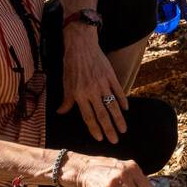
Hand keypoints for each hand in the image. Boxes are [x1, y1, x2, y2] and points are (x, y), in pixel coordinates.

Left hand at [58, 27, 127, 143]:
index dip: (94, 128)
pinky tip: (126, 109)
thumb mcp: (66, 82)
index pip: (88, 116)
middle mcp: (92, 91)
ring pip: (112, 105)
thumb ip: (67, 99)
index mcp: (79, 94)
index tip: (100, 138)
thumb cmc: (71, 64)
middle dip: (109, 129)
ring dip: (118, 119)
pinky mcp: (110, 76)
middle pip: (102, 114)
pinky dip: (122, 101)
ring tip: (123, 130)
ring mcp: (103, 84)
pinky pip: (118, 91)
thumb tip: (61, 112)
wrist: (81, 45)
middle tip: (115, 141)